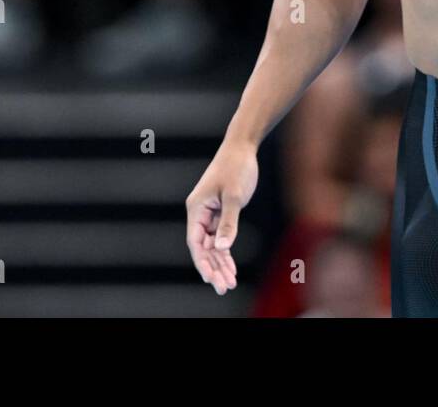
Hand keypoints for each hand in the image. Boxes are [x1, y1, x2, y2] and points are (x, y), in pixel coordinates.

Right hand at [185, 138, 258, 294]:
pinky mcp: (220, 213)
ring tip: (229, 283)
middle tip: (224, 287)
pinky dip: (226, 253)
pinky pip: (220, 238)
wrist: (242, 148)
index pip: (195, 242)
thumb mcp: (235, 195)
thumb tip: (223, 247)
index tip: (211, 279)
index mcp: (196, 208)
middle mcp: (200, 213)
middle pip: (203, 248)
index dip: (202, 262)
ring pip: (212, 245)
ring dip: (220, 264)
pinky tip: (232, 268)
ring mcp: (210, 214)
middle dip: (213, 268)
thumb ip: (229, 221)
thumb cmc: (236, 167)